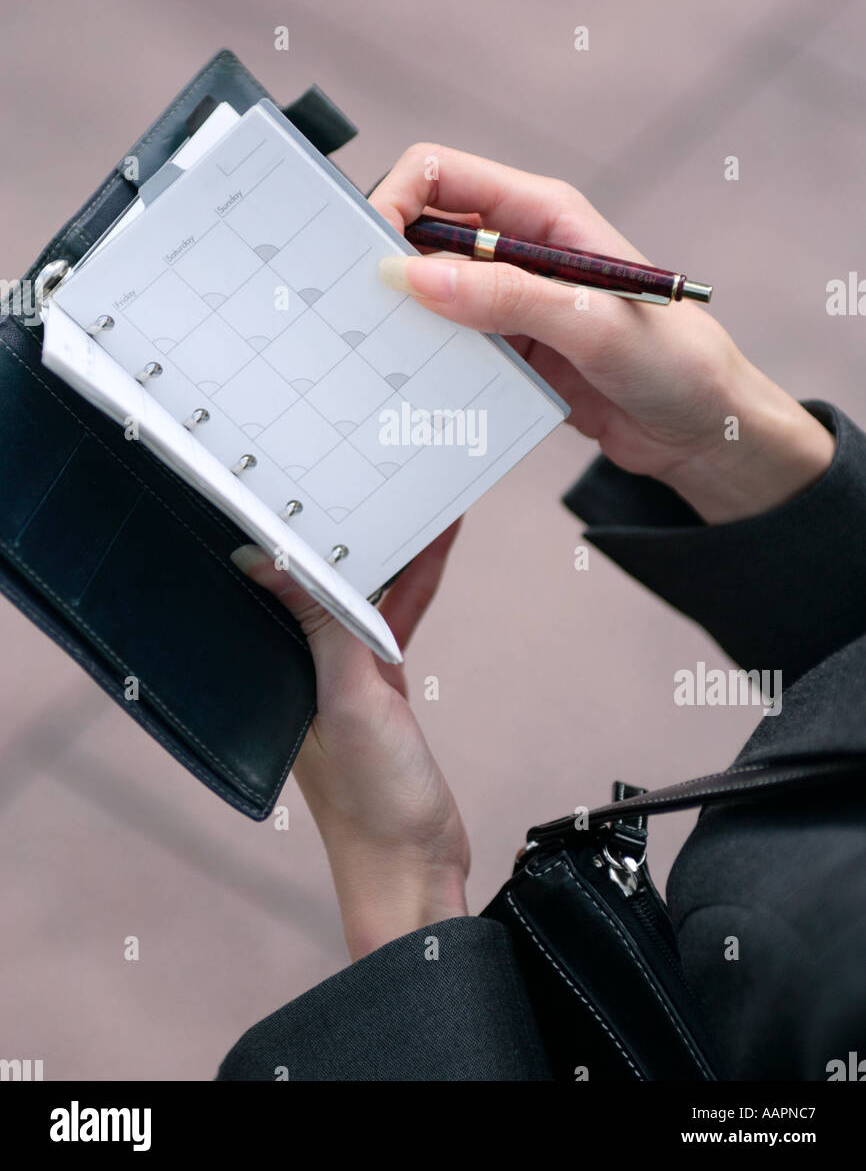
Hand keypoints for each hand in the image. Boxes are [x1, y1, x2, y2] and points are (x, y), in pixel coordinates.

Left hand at [232, 523, 468, 961]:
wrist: (415, 865)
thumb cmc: (371, 801)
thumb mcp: (348, 701)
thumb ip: (319, 628)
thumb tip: (266, 560)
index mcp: (275, 670)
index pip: (282, 582)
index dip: (297, 533)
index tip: (317, 485)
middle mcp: (299, 666)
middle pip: (325, 579)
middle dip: (350, 530)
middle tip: (372, 473)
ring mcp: (340, 674)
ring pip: (364, 592)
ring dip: (391, 550)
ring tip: (414, 495)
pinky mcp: (378, 685)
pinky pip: (393, 619)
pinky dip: (414, 585)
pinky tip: (432, 548)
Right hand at [372, 144, 834, 523]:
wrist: (707, 434)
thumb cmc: (678, 365)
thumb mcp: (594, 326)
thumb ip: (509, 297)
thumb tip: (418, 276)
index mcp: (542, 213)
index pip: (439, 176)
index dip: (392, 202)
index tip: (368, 257)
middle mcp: (520, 248)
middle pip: (424, 232)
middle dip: (389, 264)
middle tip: (361, 312)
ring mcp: (512, 299)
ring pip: (431, 292)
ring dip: (408, 318)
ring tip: (383, 356)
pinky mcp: (511, 348)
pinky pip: (450, 342)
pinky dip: (430, 358)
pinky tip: (419, 386)